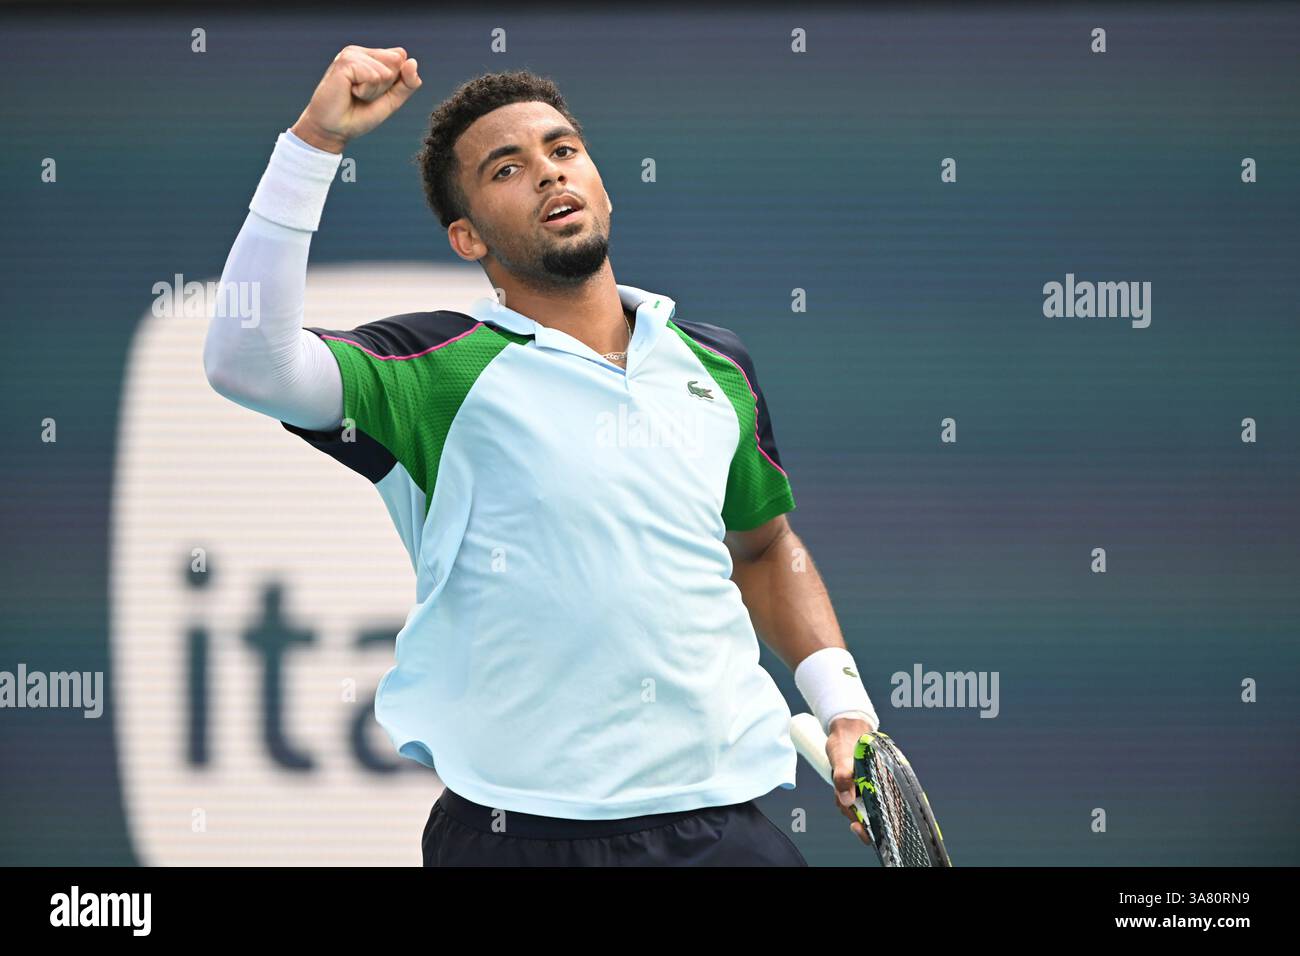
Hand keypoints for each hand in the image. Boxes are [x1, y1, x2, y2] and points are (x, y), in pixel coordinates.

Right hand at [291, 45, 421, 152]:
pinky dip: (365, 91)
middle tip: (363, 95)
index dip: (393, 83)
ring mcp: (351, 54)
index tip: (374, 93)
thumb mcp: (391, 100)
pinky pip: (372, 76)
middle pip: (395, 63)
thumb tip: (412, 61)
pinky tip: (349, 92)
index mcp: (371, 56)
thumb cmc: (358, 115)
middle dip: (385, 87)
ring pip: (384, 72)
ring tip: (355, 94)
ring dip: (373, 91)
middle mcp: (361, 52)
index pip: (401, 60)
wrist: (334, 130)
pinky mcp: (345, 62)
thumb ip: (407, 83)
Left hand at [827, 713, 877, 845]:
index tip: (858, 827)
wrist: (845, 729)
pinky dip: (843, 800)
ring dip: (846, 805)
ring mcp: (870, 791)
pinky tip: (839, 788)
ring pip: (859, 811)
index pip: (888, 818)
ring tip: (839, 788)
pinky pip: (851, 803)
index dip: (876, 830)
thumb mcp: (843, 757)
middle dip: (854, 814)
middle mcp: (880, 791)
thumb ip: (844, 777)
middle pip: (871, 818)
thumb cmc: (847, 742)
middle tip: (842, 801)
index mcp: (885, 786)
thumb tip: (847, 801)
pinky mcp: (860, 790)